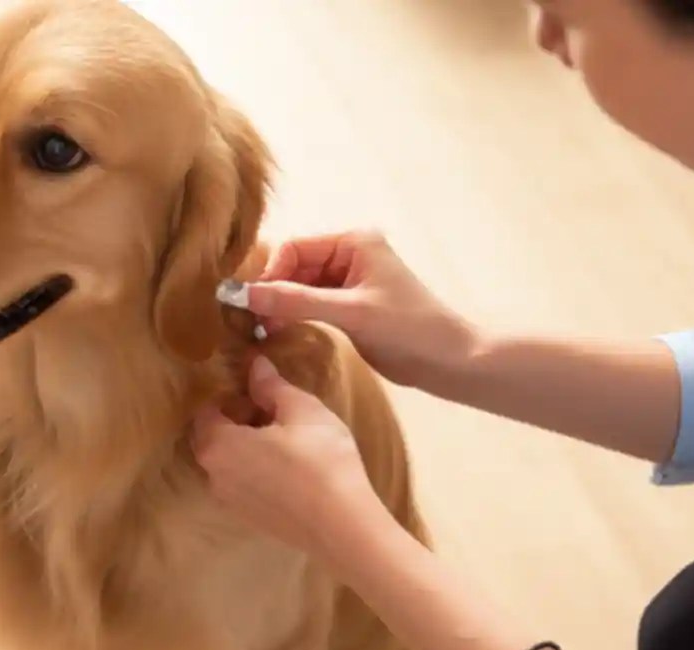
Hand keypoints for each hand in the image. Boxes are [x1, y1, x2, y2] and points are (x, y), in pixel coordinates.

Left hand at [192, 355, 387, 558]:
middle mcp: (213, 476)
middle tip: (271, 410)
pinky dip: (256, 469)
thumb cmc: (320, 460)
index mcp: (216, 446)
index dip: (229, 395)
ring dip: (246, 445)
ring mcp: (230, 503)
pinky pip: (243, 484)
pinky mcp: (250, 520)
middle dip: (235, 420)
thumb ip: (271, 385)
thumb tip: (254, 364)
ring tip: (283, 436)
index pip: (206, 411)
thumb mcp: (301, 410)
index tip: (257, 389)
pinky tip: (289, 465)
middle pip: (213, 438)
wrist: (344, 527)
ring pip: (228, 462)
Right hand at [239, 229, 479, 387]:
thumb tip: (243, 295)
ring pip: (300, 288)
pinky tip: (281, 334)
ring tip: (263, 332)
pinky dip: (296, 317)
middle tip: (252, 323)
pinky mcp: (351, 306)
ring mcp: (351, 281)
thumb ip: (296, 302)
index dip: (270, 274)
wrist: (450, 362)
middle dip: (274, 292)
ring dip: (282, 307)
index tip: (250, 304)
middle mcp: (350, 255)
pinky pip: (312, 304)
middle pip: (295, 267)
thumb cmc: (408, 329)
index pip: (295, 249)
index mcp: (354, 242)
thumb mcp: (349, 313)